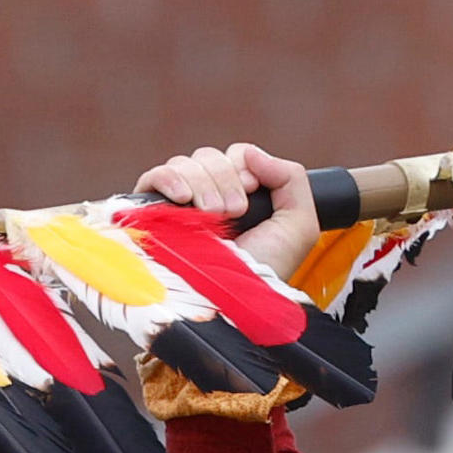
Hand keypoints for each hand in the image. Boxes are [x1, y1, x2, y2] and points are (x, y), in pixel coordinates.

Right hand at [132, 143, 318, 284]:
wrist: (233, 300)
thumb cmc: (265, 272)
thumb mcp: (299, 224)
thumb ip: (291, 177)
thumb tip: (251, 153)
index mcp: (238, 197)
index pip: (234, 156)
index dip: (243, 168)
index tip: (250, 197)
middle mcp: (206, 198)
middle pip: (209, 156)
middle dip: (226, 180)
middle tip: (234, 212)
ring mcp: (178, 207)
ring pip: (185, 164)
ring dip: (203, 185)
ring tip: (212, 217)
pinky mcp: (152, 215)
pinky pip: (154, 176)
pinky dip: (169, 179)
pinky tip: (183, 199)